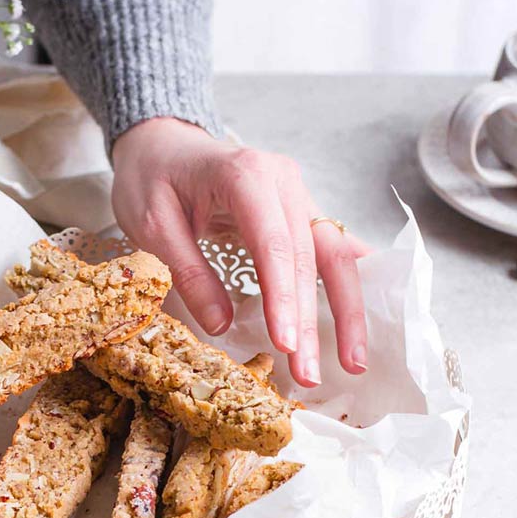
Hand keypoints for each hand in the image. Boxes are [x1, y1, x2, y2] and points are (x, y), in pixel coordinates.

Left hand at [111, 117, 369, 386]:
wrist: (160, 142)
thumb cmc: (152, 177)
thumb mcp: (151, 224)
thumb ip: (187, 272)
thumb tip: (222, 325)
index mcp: (245, 175)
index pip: (273, 245)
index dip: (283, 298)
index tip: (286, 344)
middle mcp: (283, 181)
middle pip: (308, 257)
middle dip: (313, 321)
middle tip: (309, 375)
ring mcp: (298, 194)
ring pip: (332, 255)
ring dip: (344, 311)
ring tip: (352, 362)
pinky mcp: (301, 210)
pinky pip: (332, 248)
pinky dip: (349, 284)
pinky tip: (365, 318)